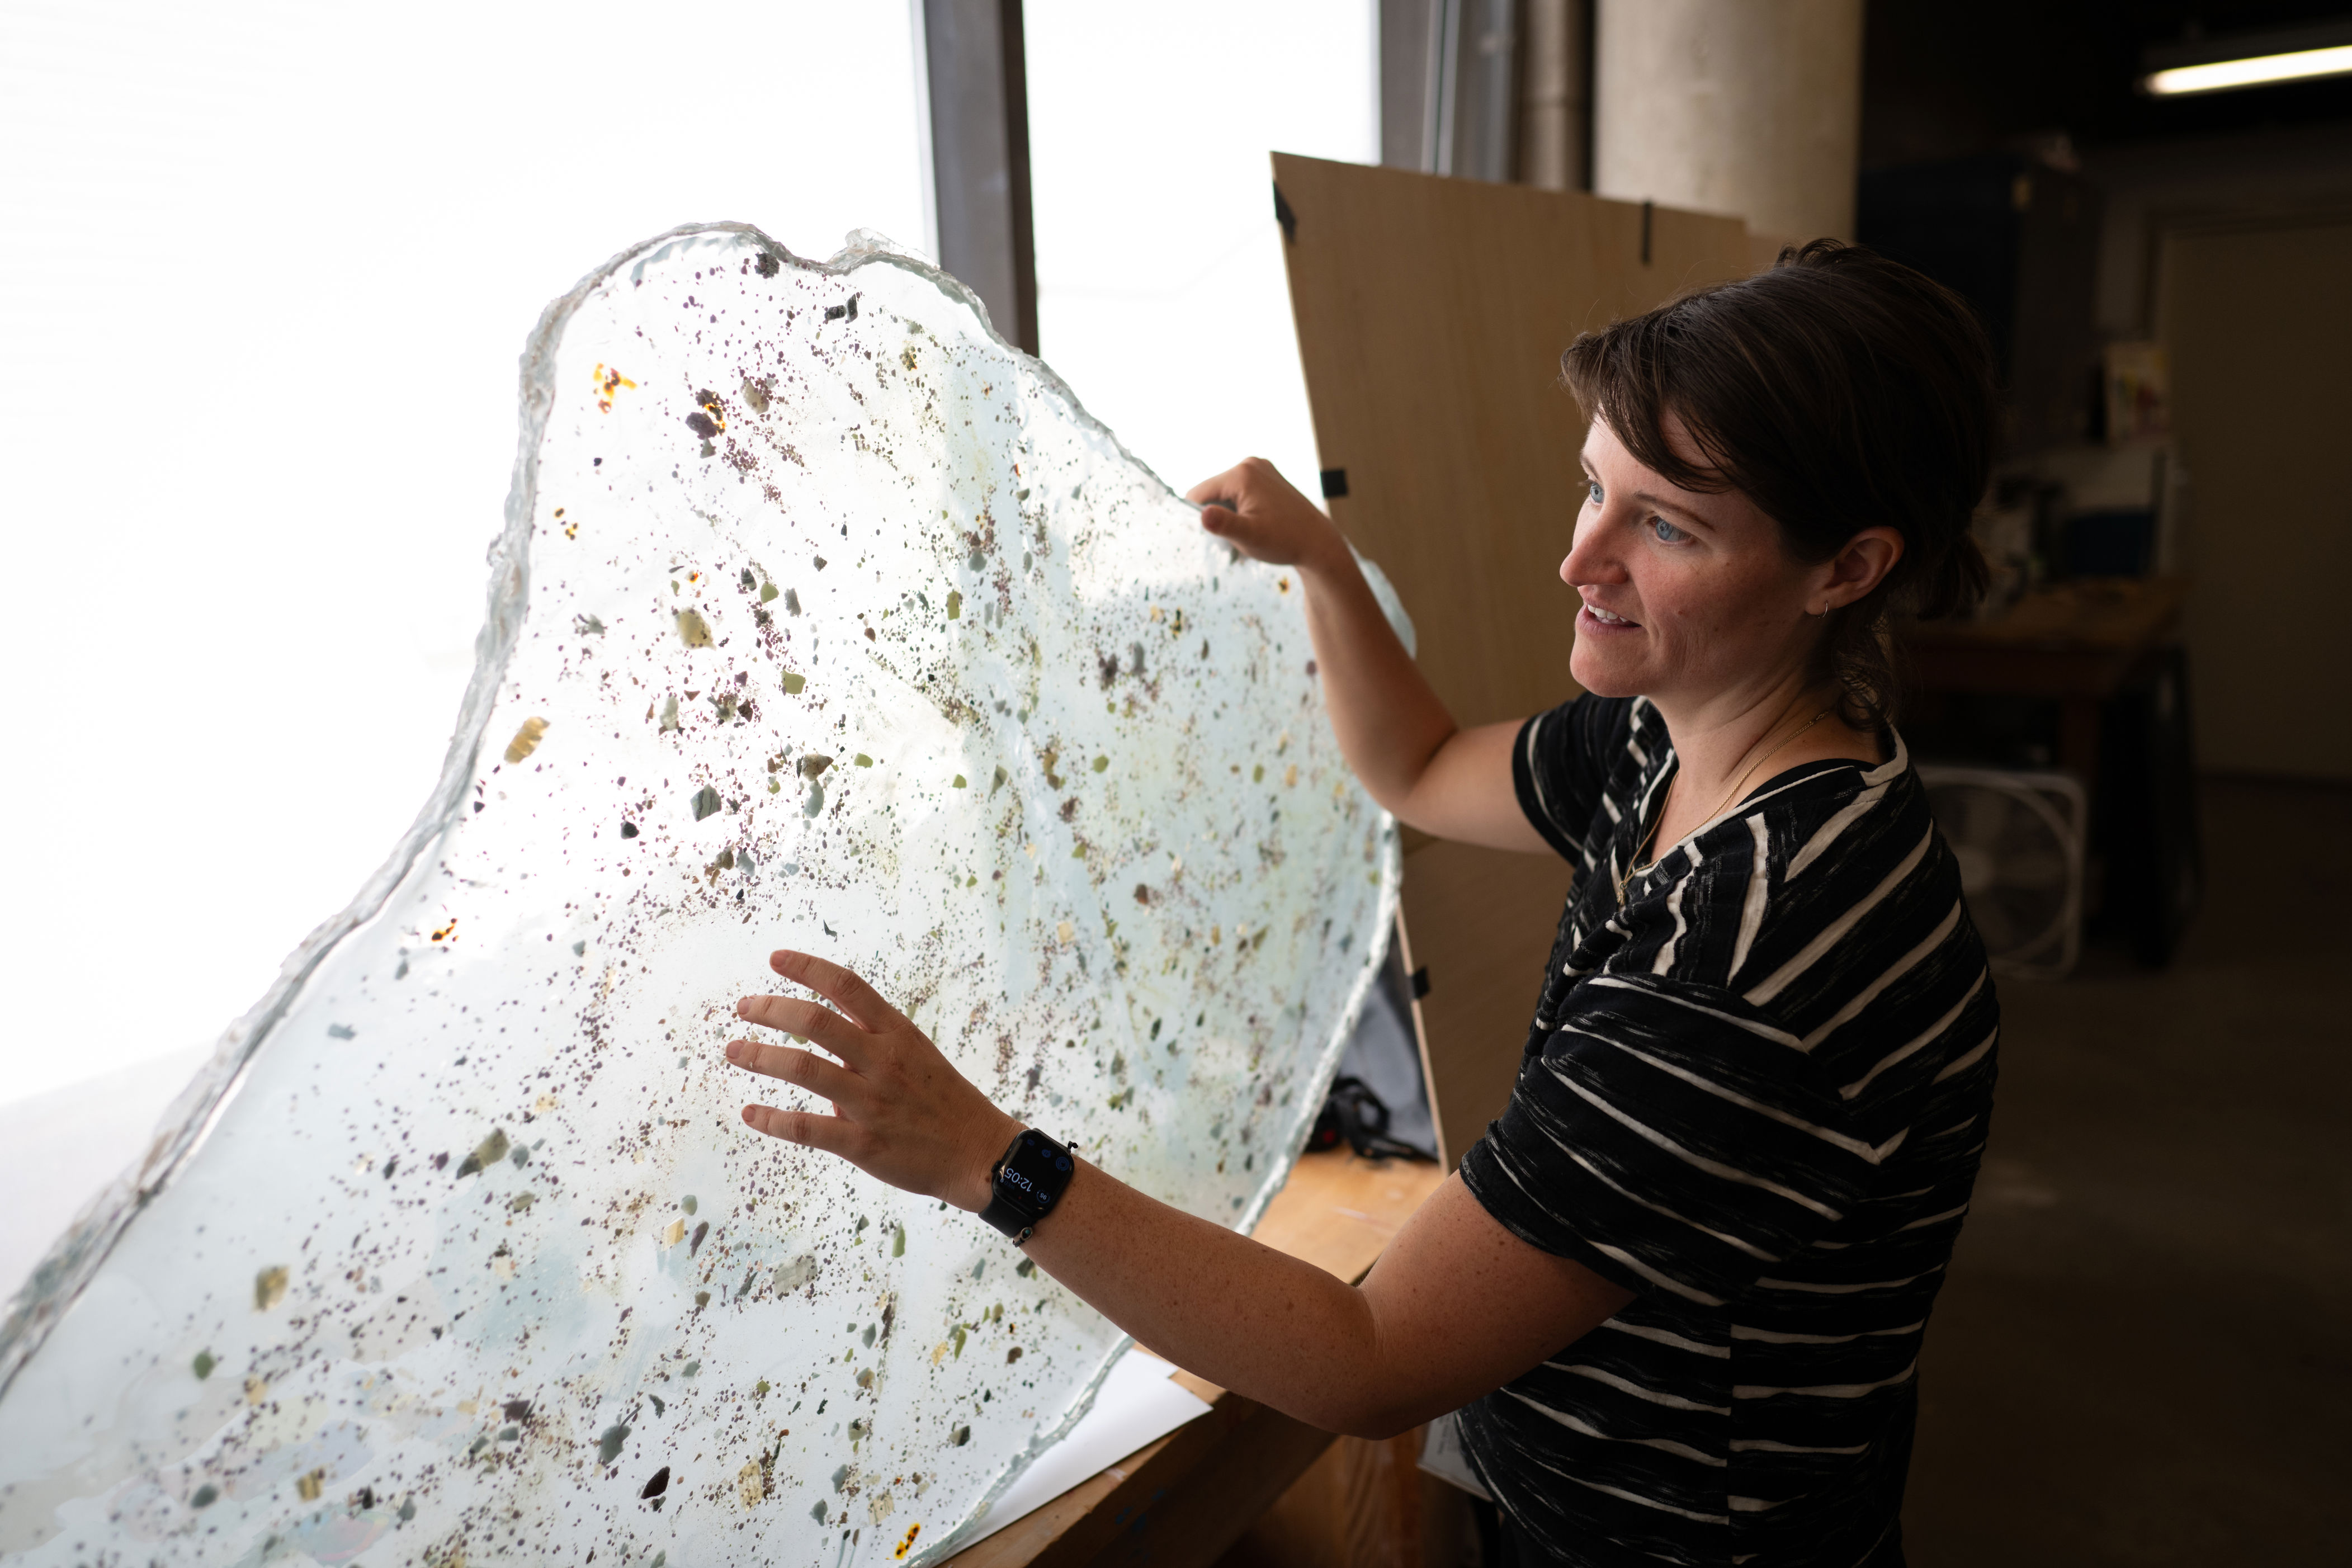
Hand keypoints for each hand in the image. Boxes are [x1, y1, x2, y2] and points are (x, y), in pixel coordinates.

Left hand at [726, 949, 1020, 1212]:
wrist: (978, 1152)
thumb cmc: (944, 1101)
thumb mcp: (916, 1055)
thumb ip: (870, 1046)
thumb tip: (821, 1052)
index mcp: (897, 1033)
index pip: (847, 986)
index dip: (807, 967)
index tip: (774, 959)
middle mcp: (882, 1061)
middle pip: (815, 1021)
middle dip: (770, 1009)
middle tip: (742, 1008)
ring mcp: (871, 1102)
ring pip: (803, 1068)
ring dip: (760, 1056)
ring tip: (734, 1050)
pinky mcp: (862, 1143)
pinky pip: (806, 1128)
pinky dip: (772, 1119)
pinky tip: (750, 1114)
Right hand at [1185, 457, 1344, 569]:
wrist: (1318, 542)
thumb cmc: (1284, 541)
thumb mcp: (1249, 536)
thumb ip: (1223, 524)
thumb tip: (1202, 515)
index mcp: (1242, 474)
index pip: (1199, 492)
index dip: (1200, 516)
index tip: (1217, 535)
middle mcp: (1250, 463)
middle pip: (1213, 491)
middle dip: (1218, 514)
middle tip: (1238, 535)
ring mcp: (1261, 467)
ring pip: (1226, 492)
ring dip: (1229, 512)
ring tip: (1249, 528)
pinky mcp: (1268, 475)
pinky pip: (1240, 490)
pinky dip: (1241, 507)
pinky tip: (1257, 521)